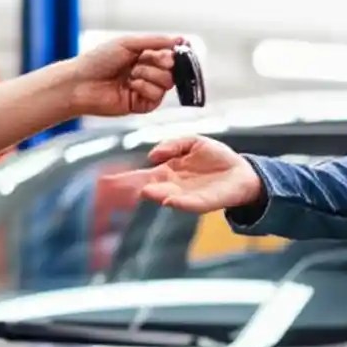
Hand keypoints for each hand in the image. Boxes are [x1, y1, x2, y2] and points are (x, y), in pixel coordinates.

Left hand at [66, 35, 183, 115]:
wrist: (80, 83)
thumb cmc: (98, 61)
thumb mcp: (128, 43)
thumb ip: (156, 41)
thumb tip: (181, 39)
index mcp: (145, 57)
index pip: (171, 56)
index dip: (170, 54)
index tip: (165, 52)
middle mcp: (148, 73)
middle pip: (172, 70)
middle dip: (157, 63)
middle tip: (140, 62)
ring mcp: (146, 89)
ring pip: (167, 83)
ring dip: (148, 75)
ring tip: (131, 75)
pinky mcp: (142, 105)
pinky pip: (157, 97)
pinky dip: (144, 88)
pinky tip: (130, 86)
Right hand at [99, 135, 262, 212]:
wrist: (242, 172)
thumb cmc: (217, 158)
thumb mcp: (193, 142)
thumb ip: (173, 144)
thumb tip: (152, 155)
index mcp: (167, 171)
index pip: (140, 176)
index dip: (123, 178)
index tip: (105, 180)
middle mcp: (173, 186)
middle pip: (147, 188)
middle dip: (132, 190)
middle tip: (112, 191)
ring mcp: (187, 195)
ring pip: (166, 196)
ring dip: (156, 195)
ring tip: (144, 191)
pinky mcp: (204, 202)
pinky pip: (190, 204)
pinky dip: (180, 203)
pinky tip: (170, 200)